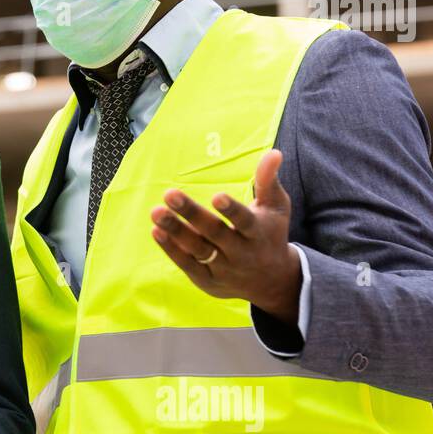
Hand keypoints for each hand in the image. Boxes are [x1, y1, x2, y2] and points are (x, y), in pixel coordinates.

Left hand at [149, 149, 301, 325]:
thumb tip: (274, 152)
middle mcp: (241, 253)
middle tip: (170, 194)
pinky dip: (171, 249)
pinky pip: (187, 264)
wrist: (271, 281)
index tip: (216, 196)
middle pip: (215, 233)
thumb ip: (269, 181)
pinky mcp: (207, 280)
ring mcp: (223, 269)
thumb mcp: (276, 208)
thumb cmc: (270, 234)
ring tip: (156, 212)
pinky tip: (156, 231)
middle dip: (192, 214)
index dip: (232, 210)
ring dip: (175, 231)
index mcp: (258, 233)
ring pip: (197, 250)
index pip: (244, 221)